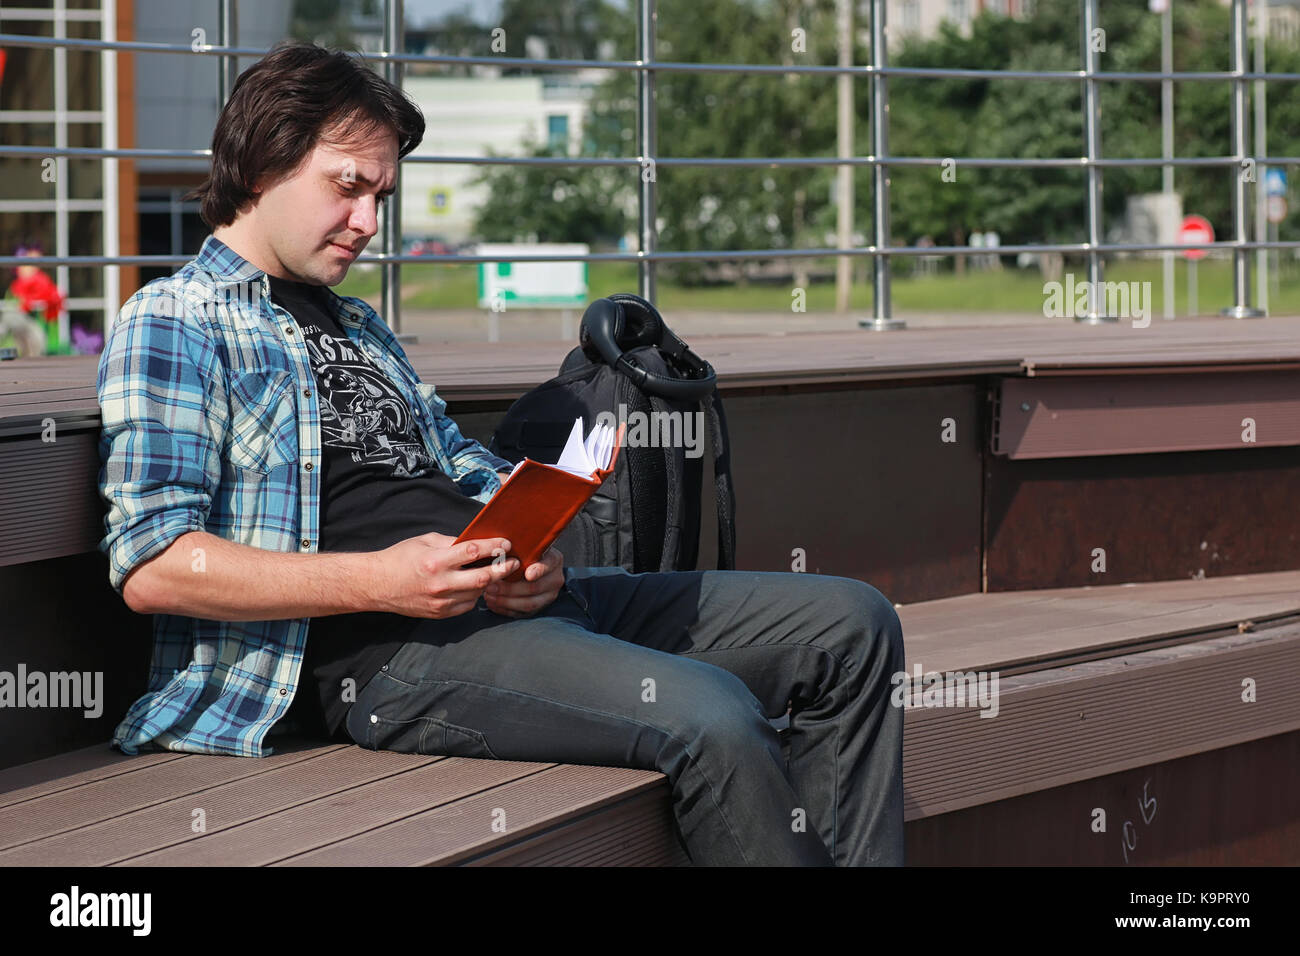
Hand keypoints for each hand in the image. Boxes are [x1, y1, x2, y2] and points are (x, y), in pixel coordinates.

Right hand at [376, 531, 519, 618]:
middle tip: (513, 563)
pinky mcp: (440, 613)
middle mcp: (440, 583)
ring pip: (477, 593)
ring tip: (496, 573)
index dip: (494, 547)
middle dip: (502, 569)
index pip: (473, 552)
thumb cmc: (400, 558)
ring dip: (489, 583)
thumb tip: (477, 542)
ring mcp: (441, 602)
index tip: (506, 544)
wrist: (377, 585)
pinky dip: (475, 596)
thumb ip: (452, 542)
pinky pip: (467, 606)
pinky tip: (475, 586)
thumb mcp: (425, 541)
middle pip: (483, 578)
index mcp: (436, 560)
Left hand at [484, 546, 563, 617]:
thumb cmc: (525, 553)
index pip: (548, 564)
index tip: (528, 574)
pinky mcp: (539, 608)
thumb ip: (520, 547)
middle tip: (492, 585)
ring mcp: (548, 596)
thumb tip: (499, 547)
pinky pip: (523, 613)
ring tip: (489, 595)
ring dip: (506, 601)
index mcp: (554, 560)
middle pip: (535, 588)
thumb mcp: (527, 546)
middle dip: (510, 589)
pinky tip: (493, 603)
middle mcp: (555, 579)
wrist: (535, 567)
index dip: (539, 570)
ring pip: (529, 604)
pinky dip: (506, 610)